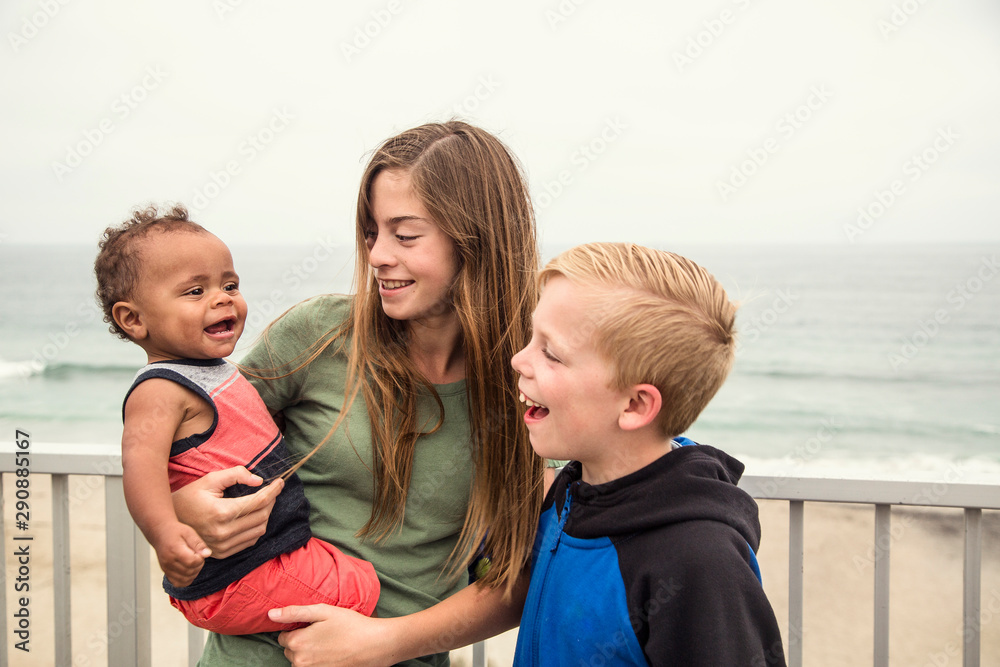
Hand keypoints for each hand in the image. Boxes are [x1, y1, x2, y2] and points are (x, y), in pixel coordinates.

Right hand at [149, 522, 210, 587]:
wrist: (160, 533)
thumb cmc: (176, 531)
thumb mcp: (189, 532)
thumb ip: (198, 544)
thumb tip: (207, 554)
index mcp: (174, 550)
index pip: (192, 562)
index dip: (200, 558)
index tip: (199, 552)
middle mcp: (168, 562)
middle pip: (190, 572)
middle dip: (198, 565)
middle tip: (197, 555)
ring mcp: (166, 569)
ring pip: (185, 580)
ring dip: (194, 573)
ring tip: (193, 561)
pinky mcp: (165, 572)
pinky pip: (178, 583)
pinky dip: (186, 579)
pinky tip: (189, 569)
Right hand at [172, 466, 283, 558]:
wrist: (170, 521)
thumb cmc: (190, 497)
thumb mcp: (210, 480)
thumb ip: (236, 475)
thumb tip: (259, 481)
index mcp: (221, 513)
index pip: (258, 502)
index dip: (273, 491)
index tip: (280, 482)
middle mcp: (223, 532)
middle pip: (262, 516)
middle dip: (271, 501)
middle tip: (272, 490)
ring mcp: (223, 546)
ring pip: (259, 531)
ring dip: (266, 515)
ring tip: (264, 502)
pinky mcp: (223, 553)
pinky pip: (250, 542)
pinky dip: (257, 528)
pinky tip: (255, 516)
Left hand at [271, 605, 396, 666]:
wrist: (374, 645)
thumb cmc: (350, 625)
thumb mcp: (323, 611)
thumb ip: (294, 612)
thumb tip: (270, 614)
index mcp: (298, 642)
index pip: (282, 636)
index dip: (296, 629)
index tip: (312, 625)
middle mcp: (300, 661)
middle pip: (291, 650)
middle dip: (301, 641)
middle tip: (323, 632)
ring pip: (300, 661)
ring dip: (309, 653)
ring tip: (329, 643)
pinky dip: (318, 661)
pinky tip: (332, 653)